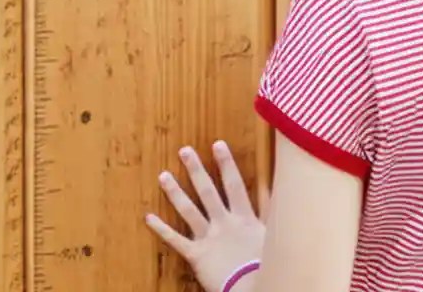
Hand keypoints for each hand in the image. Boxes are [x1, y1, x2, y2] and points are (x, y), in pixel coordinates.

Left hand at [145, 141, 265, 291]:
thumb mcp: (272, 236)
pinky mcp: (197, 255)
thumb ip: (270, 212)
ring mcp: (208, 238)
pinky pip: (176, 241)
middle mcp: (224, 224)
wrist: (252, 288)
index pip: (234, 185)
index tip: (217, 144)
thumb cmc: (266, 265)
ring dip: (175, 192)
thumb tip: (273, 189)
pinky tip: (148, 217)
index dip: (226, 164)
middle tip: (184, 150)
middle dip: (196, 170)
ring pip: (189, 211)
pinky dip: (161, 229)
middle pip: (208, 192)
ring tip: (163, 175)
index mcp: (244, 218)